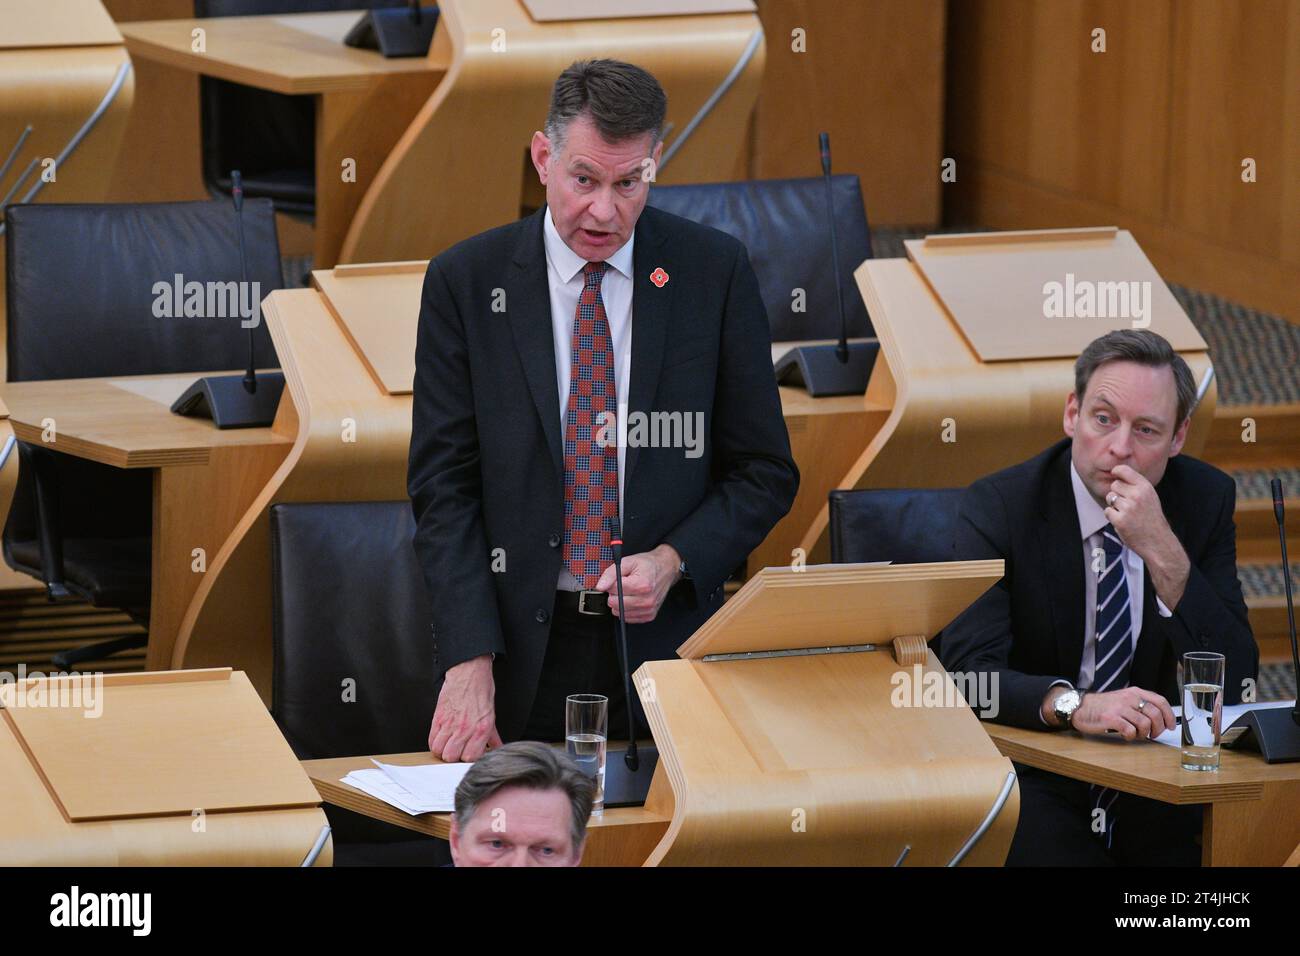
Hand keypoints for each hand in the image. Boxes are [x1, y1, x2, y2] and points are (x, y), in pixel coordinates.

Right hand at [428, 655, 501, 760]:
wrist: (468, 672)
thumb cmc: (481, 690)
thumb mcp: (492, 714)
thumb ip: (493, 735)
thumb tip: (497, 748)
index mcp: (481, 729)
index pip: (470, 757)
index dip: (468, 758)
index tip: (468, 753)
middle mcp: (465, 728)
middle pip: (451, 757)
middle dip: (454, 756)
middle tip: (457, 749)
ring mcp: (450, 723)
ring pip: (439, 750)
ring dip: (443, 750)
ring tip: (449, 744)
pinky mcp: (438, 717)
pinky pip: (431, 739)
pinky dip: (435, 742)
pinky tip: (442, 737)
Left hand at [594, 544, 680, 623]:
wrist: (665, 569)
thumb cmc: (648, 565)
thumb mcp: (627, 562)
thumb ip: (610, 574)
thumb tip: (600, 586)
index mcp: (642, 585)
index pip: (612, 590)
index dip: (611, 582)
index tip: (619, 578)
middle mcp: (646, 600)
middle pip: (614, 603)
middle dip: (615, 593)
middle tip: (624, 584)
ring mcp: (648, 609)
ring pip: (619, 612)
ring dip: (620, 602)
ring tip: (630, 591)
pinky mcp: (649, 616)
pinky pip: (627, 617)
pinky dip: (626, 609)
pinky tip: (633, 599)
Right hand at [1070, 686, 1175, 739]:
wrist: (1080, 707)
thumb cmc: (1103, 706)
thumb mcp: (1124, 699)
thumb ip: (1140, 704)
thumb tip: (1160, 718)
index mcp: (1134, 692)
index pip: (1160, 701)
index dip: (1169, 715)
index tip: (1171, 726)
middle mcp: (1129, 697)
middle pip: (1155, 714)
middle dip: (1158, 728)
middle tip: (1152, 734)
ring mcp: (1120, 707)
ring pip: (1145, 724)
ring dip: (1143, 734)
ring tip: (1136, 734)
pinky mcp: (1111, 718)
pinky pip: (1130, 731)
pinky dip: (1131, 736)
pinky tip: (1125, 735)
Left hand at [1105, 464, 1188, 607]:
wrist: (1159, 542)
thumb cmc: (1152, 520)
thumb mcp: (1150, 497)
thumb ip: (1136, 486)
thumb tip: (1117, 472)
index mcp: (1145, 487)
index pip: (1123, 470)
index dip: (1116, 471)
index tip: (1115, 473)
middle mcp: (1137, 495)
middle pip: (1114, 485)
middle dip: (1117, 494)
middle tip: (1128, 505)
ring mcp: (1128, 507)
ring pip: (1110, 498)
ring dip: (1115, 506)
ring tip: (1128, 514)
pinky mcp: (1120, 520)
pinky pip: (1107, 511)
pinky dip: (1113, 517)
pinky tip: (1124, 522)